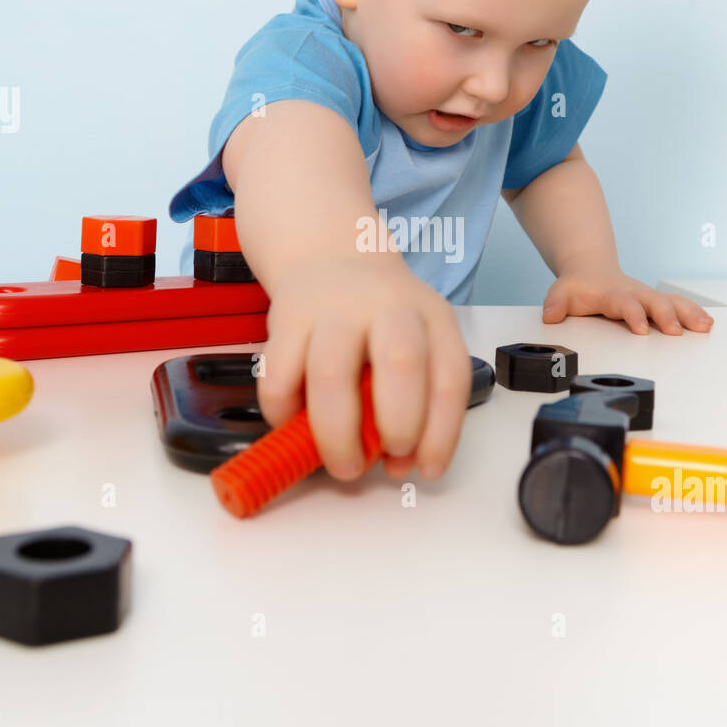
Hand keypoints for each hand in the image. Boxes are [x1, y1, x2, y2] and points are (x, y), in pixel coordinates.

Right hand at [255, 255, 472, 483]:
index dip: (441, 433)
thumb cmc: (378, 318)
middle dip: (397, 425)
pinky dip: (284, 415)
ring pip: (331, 374)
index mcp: (431, 318)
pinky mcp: (286, 318)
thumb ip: (416, 398)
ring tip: (342, 465)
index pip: (449, 377)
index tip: (426, 470)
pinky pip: (278, 377)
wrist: (329, 256)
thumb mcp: (416, 341)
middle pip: (400, 363)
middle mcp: (387, 307)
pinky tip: (295, 425)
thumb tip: (398, 464)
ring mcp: (334, 309)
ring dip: (336, 434)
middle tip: (387, 459)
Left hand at [541, 263, 713, 334]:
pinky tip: (707, 324)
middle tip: (677, 332)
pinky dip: (693, 313)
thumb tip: (550, 316)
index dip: (633, 315)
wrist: (591, 270)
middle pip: (654, 302)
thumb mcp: (560, 294)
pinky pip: (678, 305)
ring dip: (688, 314)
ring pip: (671, 302)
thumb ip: (555, 305)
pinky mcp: (656, 300)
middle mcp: (634, 293)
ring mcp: (647, 296)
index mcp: (612, 294)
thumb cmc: (578, 287)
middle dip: (667, 316)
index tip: (641, 330)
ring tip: (704, 326)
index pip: (625, 304)